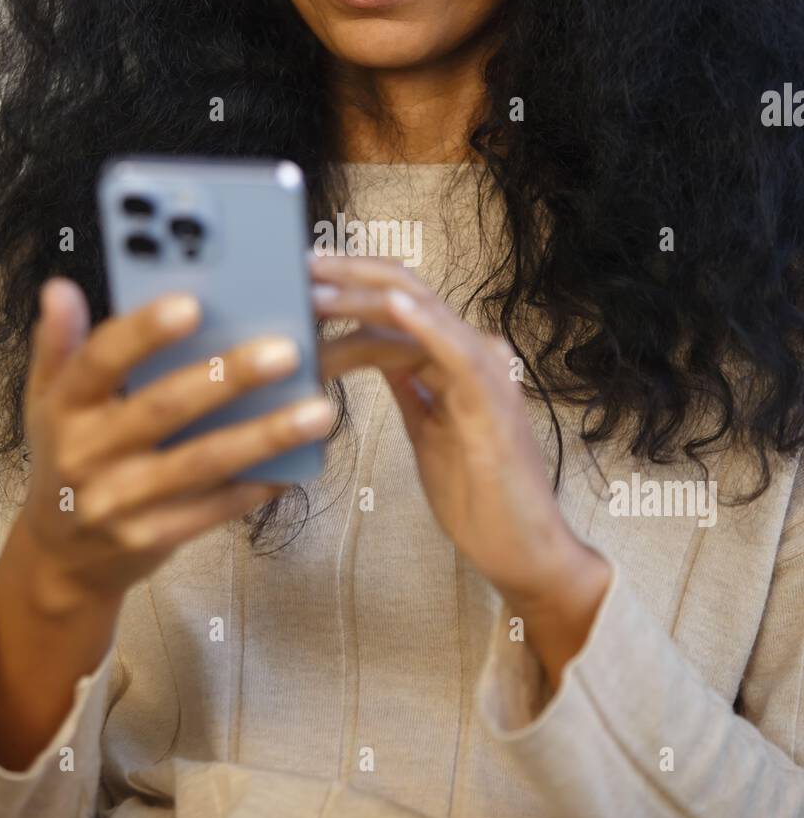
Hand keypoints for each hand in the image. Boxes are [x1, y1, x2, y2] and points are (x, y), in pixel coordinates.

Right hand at [18, 277, 333, 610]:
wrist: (61, 558)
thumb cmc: (67, 455)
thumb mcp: (48, 400)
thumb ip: (60, 343)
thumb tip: (61, 287)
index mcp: (63, 407)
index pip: (100, 361)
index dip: (143, 332)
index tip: (192, 303)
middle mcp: (85, 454)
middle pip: (163, 408)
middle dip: (228, 378)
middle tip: (287, 351)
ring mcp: (119, 501)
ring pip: (202, 462)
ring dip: (264, 435)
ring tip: (320, 411)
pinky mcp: (151, 538)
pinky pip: (214, 508)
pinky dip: (256, 484)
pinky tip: (298, 462)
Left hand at [311, 255, 611, 686]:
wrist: (523, 551)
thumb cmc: (478, 498)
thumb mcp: (426, 430)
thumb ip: (407, 387)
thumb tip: (371, 351)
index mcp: (453, 358)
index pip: (395, 304)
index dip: (346, 287)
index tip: (297, 281)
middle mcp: (472, 353)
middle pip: (404, 292)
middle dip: (346, 275)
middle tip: (294, 266)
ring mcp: (486, 372)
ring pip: (420, 313)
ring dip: (362, 296)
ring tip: (315, 286)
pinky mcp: (494, 401)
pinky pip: (455, 351)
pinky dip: (423, 323)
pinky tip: (389, 305)